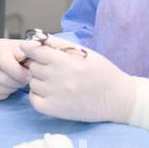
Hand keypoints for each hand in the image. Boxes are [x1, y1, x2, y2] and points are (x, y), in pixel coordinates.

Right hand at [0, 38, 31, 100]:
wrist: (12, 54)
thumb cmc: (22, 53)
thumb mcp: (29, 48)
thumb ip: (33, 52)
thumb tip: (38, 59)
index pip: (6, 64)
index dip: (20, 74)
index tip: (30, 77)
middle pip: (1, 78)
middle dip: (16, 83)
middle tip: (24, 80)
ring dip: (9, 89)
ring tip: (16, 83)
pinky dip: (0, 94)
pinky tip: (8, 88)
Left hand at [22, 37, 148, 130]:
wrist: (119, 99)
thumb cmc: (103, 72)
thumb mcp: (85, 53)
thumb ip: (60, 44)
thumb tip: (39, 36)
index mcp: (66, 61)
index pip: (34, 51)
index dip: (30, 48)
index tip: (29, 49)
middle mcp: (58, 78)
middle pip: (33, 67)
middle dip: (38, 65)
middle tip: (51, 68)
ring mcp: (56, 95)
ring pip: (32, 83)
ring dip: (39, 80)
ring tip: (54, 81)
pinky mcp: (55, 110)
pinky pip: (34, 100)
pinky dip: (37, 95)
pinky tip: (48, 92)